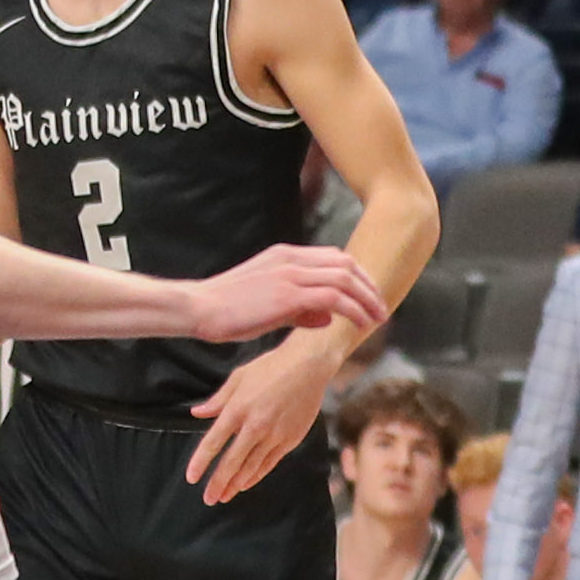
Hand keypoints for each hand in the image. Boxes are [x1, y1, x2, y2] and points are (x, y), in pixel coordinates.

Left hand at [185, 332, 337, 504]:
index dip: (201, 462)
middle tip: (208, 499)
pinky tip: (246, 484)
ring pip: (252, 467)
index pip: (214, 442)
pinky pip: (269, 463)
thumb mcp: (238, 377)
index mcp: (237, 409)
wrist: (307, 367)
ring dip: (236, 484)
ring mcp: (274, 435)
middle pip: (232, 461)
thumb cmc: (269, 367)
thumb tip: (197, 413)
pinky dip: (256, 476)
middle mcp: (255, 426)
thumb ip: (218, 400)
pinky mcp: (290, 440)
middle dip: (218, 482)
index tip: (191, 477)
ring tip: (224, 496)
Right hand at [186, 243, 385, 342]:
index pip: (333, 257)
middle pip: (346, 264)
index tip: (367, 297)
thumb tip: (328, 316)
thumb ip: (299, 307)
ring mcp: (289, 274)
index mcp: (283, 255)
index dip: (357, 276)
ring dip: (368, 299)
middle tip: (380, 309)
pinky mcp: (288, 294)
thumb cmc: (227, 309)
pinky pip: (334, 298)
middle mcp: (290, 259)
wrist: (198, 307)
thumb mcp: (267, 303)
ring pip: (345, 278)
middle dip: (369, 286)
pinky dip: (354, 310)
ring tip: (378, 318)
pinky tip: (362, 324)